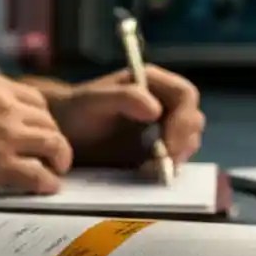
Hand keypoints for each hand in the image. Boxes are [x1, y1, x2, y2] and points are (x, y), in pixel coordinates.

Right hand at [0, 73, 72, 195]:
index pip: (37, 101)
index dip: (43, 119)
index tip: (41, 131)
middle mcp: (7, 108)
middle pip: (49, 123)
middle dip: (55, 140)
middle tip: (55, 156)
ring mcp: (6, 137)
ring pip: (53, 146)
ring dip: (59, 160)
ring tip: (57, 171)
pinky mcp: (0, 166)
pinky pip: (37, 175)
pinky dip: (48, 182)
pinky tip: (47, 187)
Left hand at [43, 65, 204, 169]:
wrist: (62, 132)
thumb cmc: (77, 110)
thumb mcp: (94, 100)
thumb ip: (125, 98)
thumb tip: (155, 109)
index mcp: (153, 82)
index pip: (186, 95)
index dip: (184, 119)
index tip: (169, 143)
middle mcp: (163, 101)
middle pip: (193, 119)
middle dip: (184, 141)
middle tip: (166, 161)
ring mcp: (162, 126)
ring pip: (188, 140)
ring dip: (178, 156)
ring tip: (153, 168)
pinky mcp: (157, 148)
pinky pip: (175, 157)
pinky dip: (168, 166)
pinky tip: (149, 172)